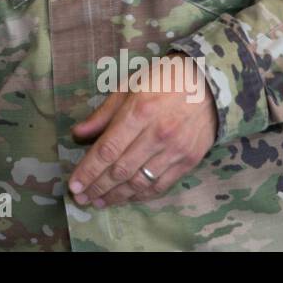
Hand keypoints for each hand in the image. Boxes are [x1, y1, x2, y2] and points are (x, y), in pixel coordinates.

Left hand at [67, 51, 217, 207]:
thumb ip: (103, 114)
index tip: (73, 184)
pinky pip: (161, 185)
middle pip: (121, 170)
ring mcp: (175, 150)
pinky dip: (141, 195)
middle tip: (80, 198)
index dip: (88, 170)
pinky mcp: (189, 161)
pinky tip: (125, 198)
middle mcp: (158, 134)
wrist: (209, 84)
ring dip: (116, 196)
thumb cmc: (162, 80)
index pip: (107, 150)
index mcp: (139, 112)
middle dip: (97, 187)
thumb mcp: (128, 87)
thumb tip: (77, 135)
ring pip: (140, 182)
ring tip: (98, 202)